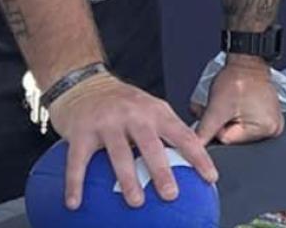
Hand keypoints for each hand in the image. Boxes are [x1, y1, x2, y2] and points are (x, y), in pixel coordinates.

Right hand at [48, 72, 218, 209]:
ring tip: (136, 201)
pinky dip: (76, 184)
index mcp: (155, 111)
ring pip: (119, 154)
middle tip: (171, 194)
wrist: (83, 83)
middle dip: (162, 171)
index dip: (198, 157)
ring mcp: (106, 123)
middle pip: (151, 145)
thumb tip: (190, 161)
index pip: (182, 135)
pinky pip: (78, 162)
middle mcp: (133, 115)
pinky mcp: (81, 132)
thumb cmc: (120, 102)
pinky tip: (75, 202)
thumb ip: (165, 130)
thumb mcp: (149, 108)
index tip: (210, 177)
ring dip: (128, 180)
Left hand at [194, 55, 285, 145]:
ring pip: (236, 129)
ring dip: (224, 119)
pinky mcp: (266, 115)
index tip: (212, 113)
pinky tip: (231, 104)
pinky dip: (233, 115)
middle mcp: (273, 128)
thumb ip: (204, 131)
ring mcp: (270, 121)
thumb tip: (195, 148)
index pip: (229, 140)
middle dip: (219, 123)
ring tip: (223, 102)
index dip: (216, 126)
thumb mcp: (217, 108)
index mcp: (266, 129)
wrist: (246, 60)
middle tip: (216, 106)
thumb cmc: (238, 77)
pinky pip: (244, 122)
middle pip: (234, 136)